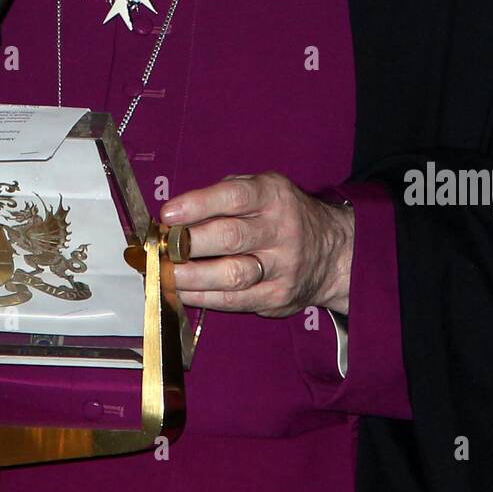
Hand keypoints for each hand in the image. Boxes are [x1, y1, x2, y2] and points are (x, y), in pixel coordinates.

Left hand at [160, 172, 353, 317]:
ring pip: (233, 274)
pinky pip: (235, 301)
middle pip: (231, 237)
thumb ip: (224, 196)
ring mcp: (281, 267)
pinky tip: (182, 291)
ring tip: (165, 274)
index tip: (168, 213)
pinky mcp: (277, 297)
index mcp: (273, 196)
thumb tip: (176, 216)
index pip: (234, 197)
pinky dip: (203, 297)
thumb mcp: (262, 190)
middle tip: (160, 247)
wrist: (333, 253)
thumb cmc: (281, 215)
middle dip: (189, 243)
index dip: (198, 204)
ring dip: (192, 276)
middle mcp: (280, 230)